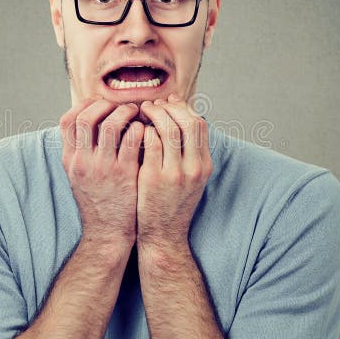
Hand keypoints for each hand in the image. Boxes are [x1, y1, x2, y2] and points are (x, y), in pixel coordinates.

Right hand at [60, 97, 144, 249]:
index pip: (68, 120)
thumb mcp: (78, 177)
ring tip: (136, 113)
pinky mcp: (124, 174)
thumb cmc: (98, 202)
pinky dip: (139, 128)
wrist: (108, 233)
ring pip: (110, 123)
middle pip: (86, 117)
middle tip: (121, 106)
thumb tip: (89, 123)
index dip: (85, 106)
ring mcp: (102, 167)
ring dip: (125, 112)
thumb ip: (81, 152)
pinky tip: (144, 130)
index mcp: (70, 160)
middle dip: (105, 104)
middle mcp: (82, 161)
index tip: (101, 105)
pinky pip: (131, 139)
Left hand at [136, 94, 212, 248]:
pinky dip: (143, 130)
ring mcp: (174, 173)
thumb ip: (188, 153)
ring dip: (154, 114)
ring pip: (169, 129)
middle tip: (153, 104)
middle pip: (187, 122)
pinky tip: (135, 129)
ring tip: (142, 111)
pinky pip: (150, 143)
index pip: (200, 124)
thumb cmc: (172, 204)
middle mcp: (193, 168)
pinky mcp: (154, 178)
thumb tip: (179, 120)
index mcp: (204, 165)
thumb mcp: (190, 179)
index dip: (183, 108)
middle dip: (169, 108)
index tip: (169, 103)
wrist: (163, 236)